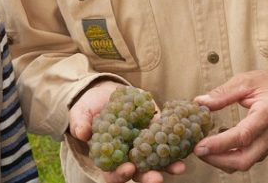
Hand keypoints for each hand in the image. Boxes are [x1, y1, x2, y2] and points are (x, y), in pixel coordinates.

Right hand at [69, 81, 185, 181]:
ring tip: (179, 167)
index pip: (114, 174)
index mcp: (109, 158)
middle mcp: (128, 156)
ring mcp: (144, 145)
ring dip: (168, 166)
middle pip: (139, 173)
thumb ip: (81, 123)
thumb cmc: (88, 108)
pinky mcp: (155, 130)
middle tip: (157, 178)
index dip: (120, 174)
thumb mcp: (80, 113)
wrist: (104, 93)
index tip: (128, 168)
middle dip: (149, 177)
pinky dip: (177, 144)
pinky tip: (186, 144)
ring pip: (157, 161)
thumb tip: (82, 133)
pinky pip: (168, 140)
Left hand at [193, 68, 267, 172]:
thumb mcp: (246, 80)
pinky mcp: (267, 148)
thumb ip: (223, 93)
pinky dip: (230, 157)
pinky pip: (248, 158)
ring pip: (246, 163)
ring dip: (222, 161)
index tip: (200, 146)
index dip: (220, 143)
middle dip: (218, 160)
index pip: (243, 135)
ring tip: (202, 149)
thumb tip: (200, 103)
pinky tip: (216, 146)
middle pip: (245, 159)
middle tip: (197, 151)